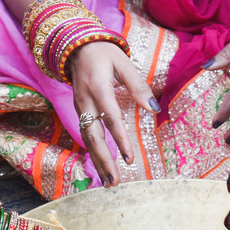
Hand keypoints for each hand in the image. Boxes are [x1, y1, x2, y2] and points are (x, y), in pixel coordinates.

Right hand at [68, 41, 161, 186]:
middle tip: (115, 181)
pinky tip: (102, 167)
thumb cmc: (103, 53)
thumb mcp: (123, 63)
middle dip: (104, 161)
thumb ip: (138, 86)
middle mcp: (86, 102)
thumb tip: (154, 108)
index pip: (110, 119)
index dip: (120, 140)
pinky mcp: (80, 112)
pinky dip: (94, 153)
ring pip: (87, 140)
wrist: (75, 46)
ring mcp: (80, 108)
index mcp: (98, 89)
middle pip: (94, 137)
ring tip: (110, 182)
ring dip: (98, 162)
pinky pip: (86, 135)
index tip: (129, 159)